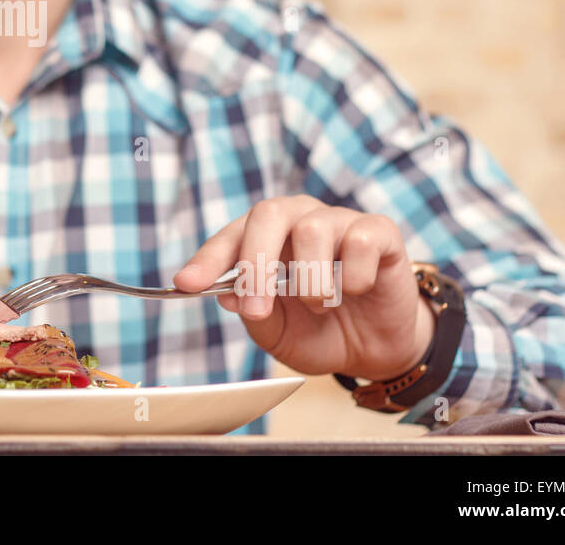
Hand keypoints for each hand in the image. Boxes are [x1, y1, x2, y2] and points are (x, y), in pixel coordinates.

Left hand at [172, 195, 435, 381]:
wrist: (376, 350)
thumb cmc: (320, 333)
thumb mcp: (277, 334)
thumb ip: (253, 312)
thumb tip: (227, 294)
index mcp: (266, 239)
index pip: (230, 238)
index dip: (207, 260)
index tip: (186, 285)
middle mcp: (299, 220)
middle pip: (268, 213)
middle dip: (256, 262)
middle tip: (257, 308)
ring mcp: (339, 221)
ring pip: (313, 229)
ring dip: (311, 281)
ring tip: (320, 306)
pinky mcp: (379, 231)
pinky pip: (360, 241)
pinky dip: (353, 277)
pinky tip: (356, 291)